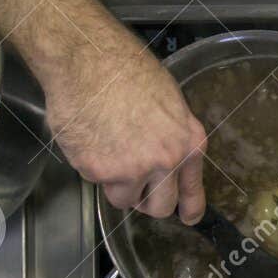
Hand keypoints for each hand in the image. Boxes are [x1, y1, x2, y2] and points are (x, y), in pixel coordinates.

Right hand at [39, 29, 206, 221]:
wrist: (85, 59)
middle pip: (158, 208)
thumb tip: (171, 160)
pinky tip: (90, 136)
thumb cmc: (124, 68)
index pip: (192, 191)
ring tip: (108, 148)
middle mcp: (165, 161)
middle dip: (146, 201)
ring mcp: (131, 170)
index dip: (189, 209)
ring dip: (115, 183)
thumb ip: (173, 137)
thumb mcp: (168, 101)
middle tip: (134, 183)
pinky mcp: (99, 172)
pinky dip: (91, 165)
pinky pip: (95, 181)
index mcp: (187, 142)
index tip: (188, 217)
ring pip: (123, 199)